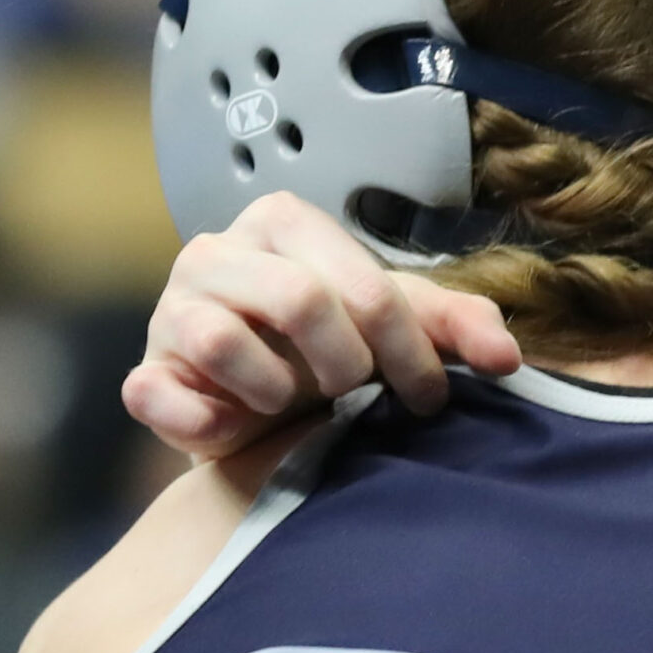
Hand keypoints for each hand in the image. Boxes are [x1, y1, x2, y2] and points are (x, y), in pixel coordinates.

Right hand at [124, 193, 521, 458]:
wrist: (267, 408)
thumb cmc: (334, 350)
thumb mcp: (400, 328)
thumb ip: (457, 326)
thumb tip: (507, 359)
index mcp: (284, 224)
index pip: (362, 284)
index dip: (409, 349)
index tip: (431, 396)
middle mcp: (218, 253)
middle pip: (297, 300)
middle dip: (347, 364)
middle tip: (359, 395)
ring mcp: (172, 309)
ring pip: (223, 340)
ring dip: (277, 390)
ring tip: (294, 403)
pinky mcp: (145, 372)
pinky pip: (154, 392)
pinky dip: (201, 419)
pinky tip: (232, 428)